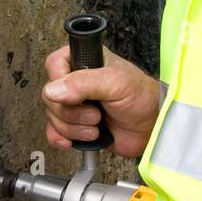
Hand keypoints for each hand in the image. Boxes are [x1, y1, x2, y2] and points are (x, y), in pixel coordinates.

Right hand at [41, 44, 159, 157]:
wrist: (151, 128)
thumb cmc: (142, 97)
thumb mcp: (115, 82)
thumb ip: (83, 82)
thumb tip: (54, 89)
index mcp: (85, 60)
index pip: (54, 65)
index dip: (60, 82)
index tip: (76, 94)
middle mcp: (76, 81)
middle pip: (50, 96)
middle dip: (71, 112)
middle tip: (95, 114)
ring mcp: (75, 104)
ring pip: (52, 116)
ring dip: (72, 127)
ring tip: (97, 126)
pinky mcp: (75, 125)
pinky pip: (53, 132)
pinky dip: (61, 138)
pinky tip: (73, 141)